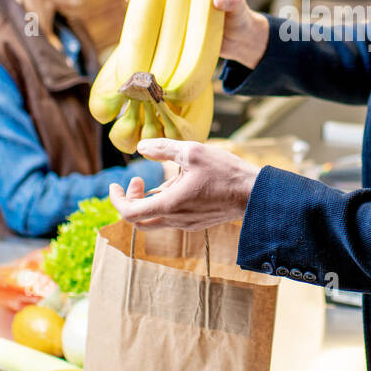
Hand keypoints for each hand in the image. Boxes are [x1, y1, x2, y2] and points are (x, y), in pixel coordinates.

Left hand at [110, 139, 259, 231]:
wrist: (254, 194)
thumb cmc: (225, 172)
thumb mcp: (192, 152)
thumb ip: (163, 149)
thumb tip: (140, 146)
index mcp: (169, 205)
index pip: (128, 212)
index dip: (116, 198)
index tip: (116, 183)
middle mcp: (175, 220)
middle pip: (138, 220)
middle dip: (131, 200)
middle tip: (138, 181)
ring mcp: (186, 224)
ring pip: (155, 219)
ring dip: (150, 201)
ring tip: (164, 178)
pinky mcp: (196, 223)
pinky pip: (171, 218)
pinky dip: (165, 203)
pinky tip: (179, 184)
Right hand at [124, 0, 268, 68]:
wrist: (241, 42)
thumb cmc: (240, 17)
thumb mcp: (239, 7)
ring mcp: (177, 14)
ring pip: (152, 6)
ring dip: (139, 7)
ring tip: (133, 12)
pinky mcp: (176, 33)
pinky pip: (157, 28)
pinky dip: (146, 28)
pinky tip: (137, 31)